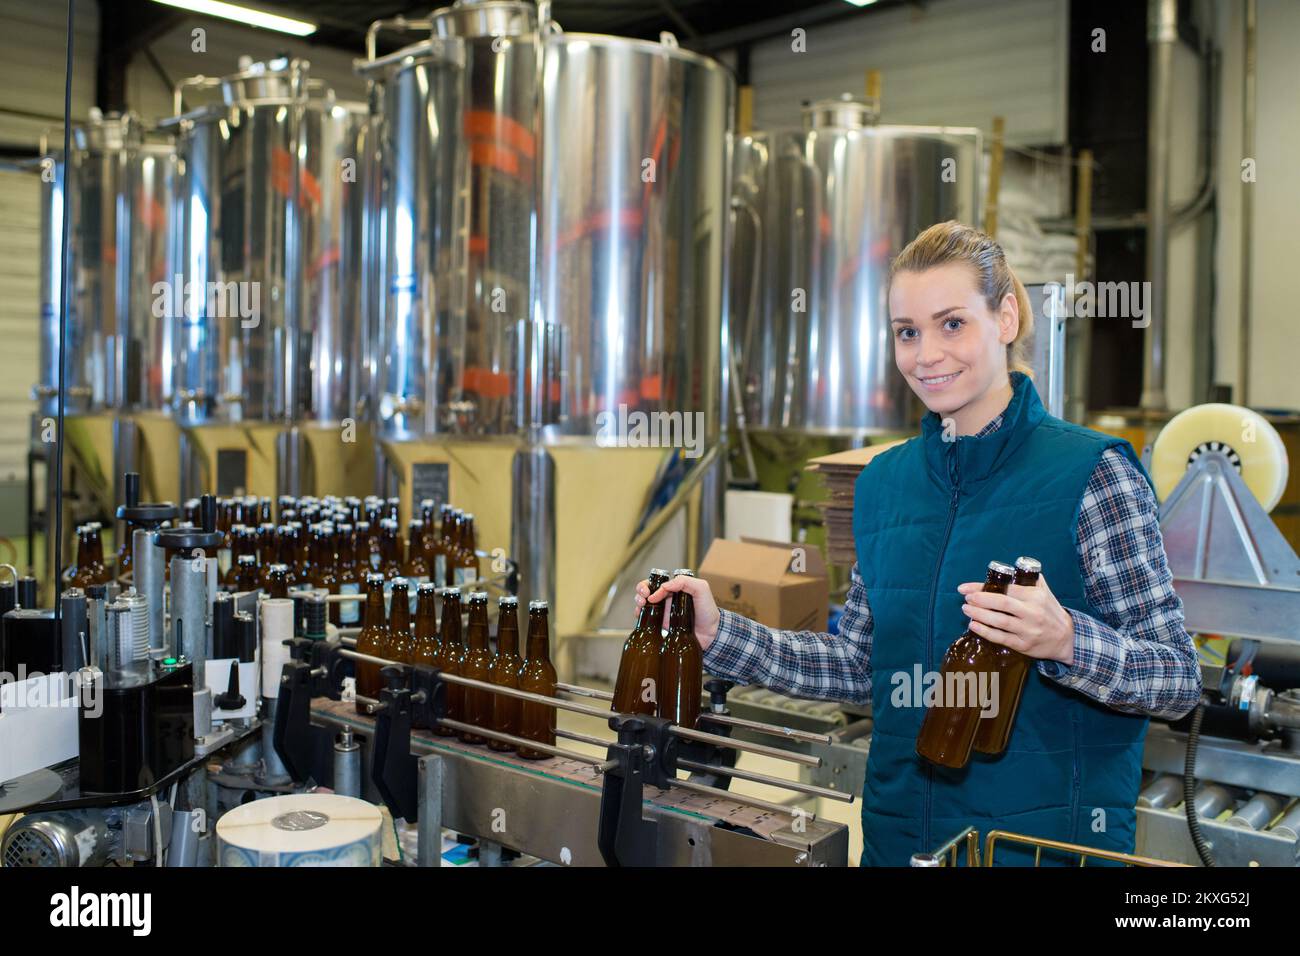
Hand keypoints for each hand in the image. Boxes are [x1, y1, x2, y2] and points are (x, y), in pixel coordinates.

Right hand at [634, 574, 720, 651]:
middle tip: (643, 598)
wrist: (711, 634)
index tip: (649, 593)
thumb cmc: (708, 611)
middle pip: (646, 591)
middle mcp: (667, 600)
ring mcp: (663, 613)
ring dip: (637, 602)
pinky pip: (646, 620)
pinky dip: (639, 616)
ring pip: (644, 603)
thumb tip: (664, 586)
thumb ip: (685, 582)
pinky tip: (640, 616)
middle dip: (640, 591)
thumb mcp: (701, 589)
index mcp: (675, 589)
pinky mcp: (661, 626)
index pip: (657, 583)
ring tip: (641, 606)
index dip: (649, 585)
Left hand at [956, 574, 1074, 664]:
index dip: (983, 587)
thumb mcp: (1044, 592)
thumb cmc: (1050, 611)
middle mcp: (1032, 613)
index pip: (1006, 589)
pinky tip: (973, 625)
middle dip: (980, 599)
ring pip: (999, 621)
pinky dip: (985, 631)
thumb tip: (1011, 567)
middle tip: (966, 597)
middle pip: (1002, 604)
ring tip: (966, 609)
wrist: (1066, 638)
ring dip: (979, 615)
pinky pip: (1001, 638)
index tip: (966, 587)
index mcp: (1035, 596)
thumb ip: (1030, 579)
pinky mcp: (1023, 645)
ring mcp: (1027, 630)